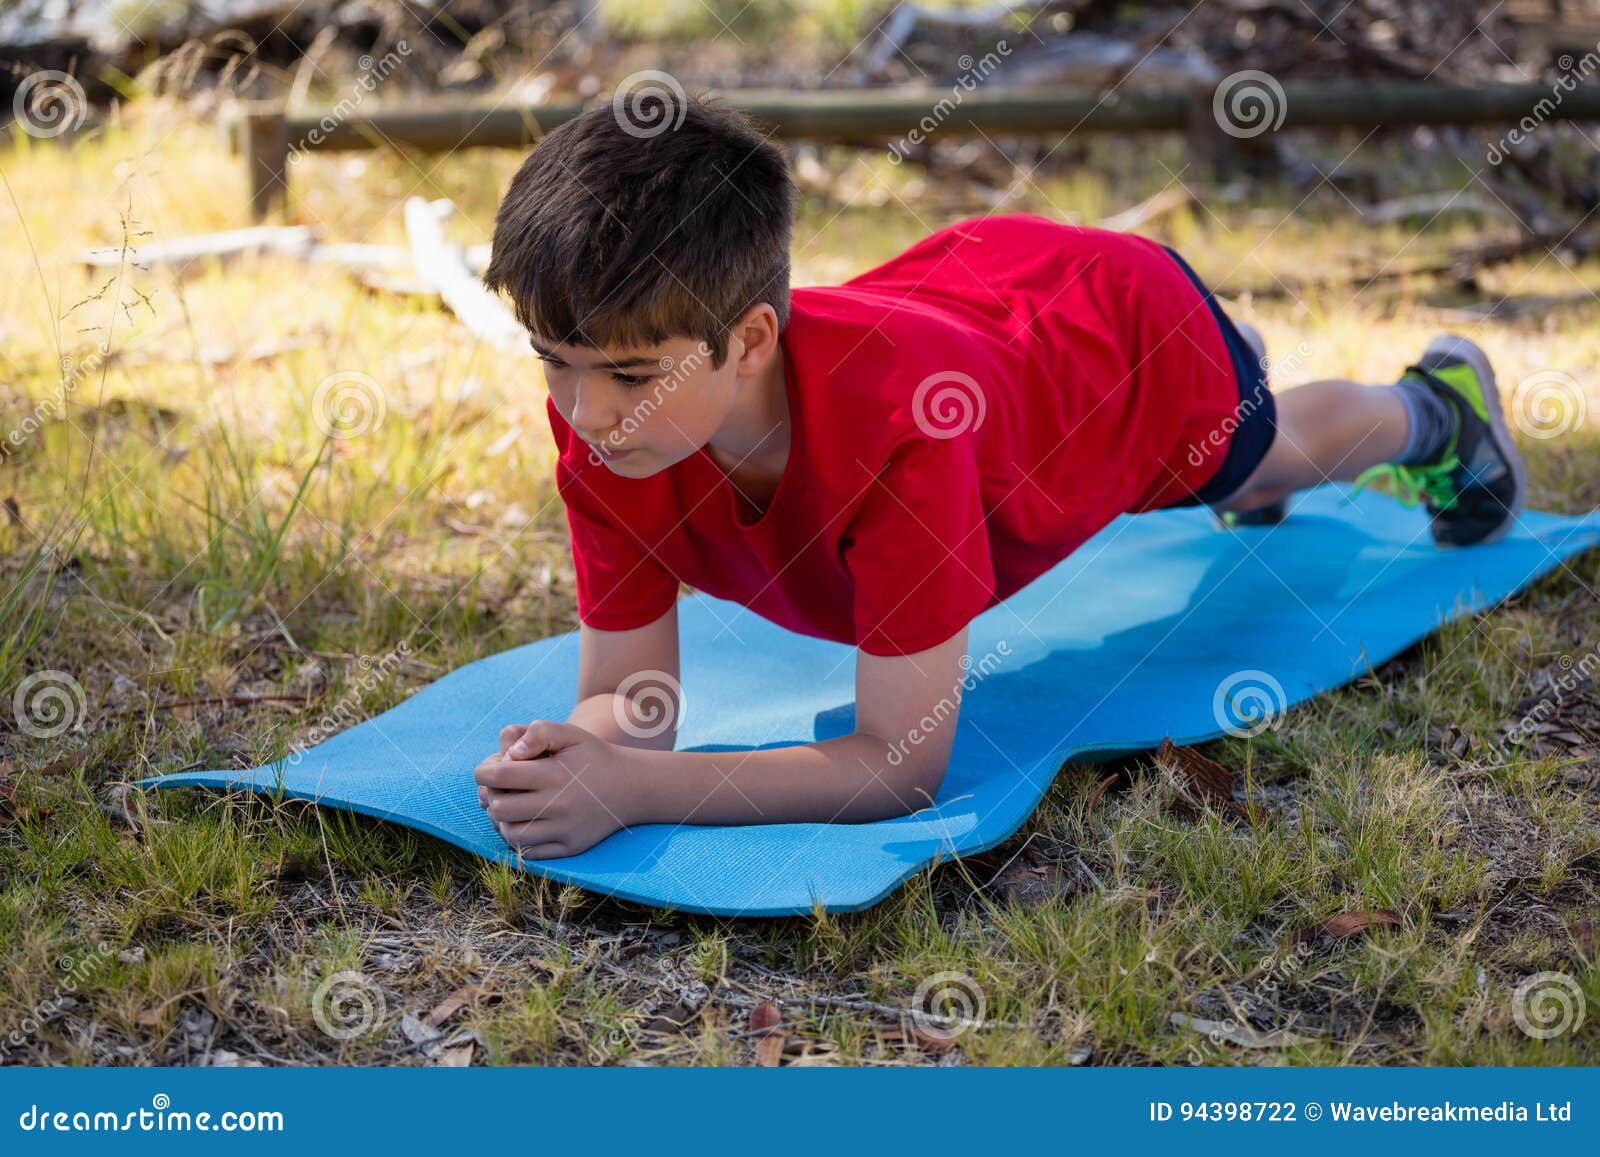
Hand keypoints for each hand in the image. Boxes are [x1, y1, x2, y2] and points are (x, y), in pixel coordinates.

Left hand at [473, 720, 637, 858]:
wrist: (632, 787)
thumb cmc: (593, 757)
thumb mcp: (570, 734)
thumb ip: (538, 732)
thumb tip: (510, 753)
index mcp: (555, 773)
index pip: (498, 776)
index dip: (484, 771)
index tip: (490, 768)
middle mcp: (559, 804)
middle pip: (499, 808)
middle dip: (490, 796)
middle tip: (498, 789)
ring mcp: (565, 829)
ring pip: (511, 834)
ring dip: (500, 821)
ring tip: (508, 806)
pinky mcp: (571, 847)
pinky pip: (529, 853)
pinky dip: (518, 840)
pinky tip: (523, 823)